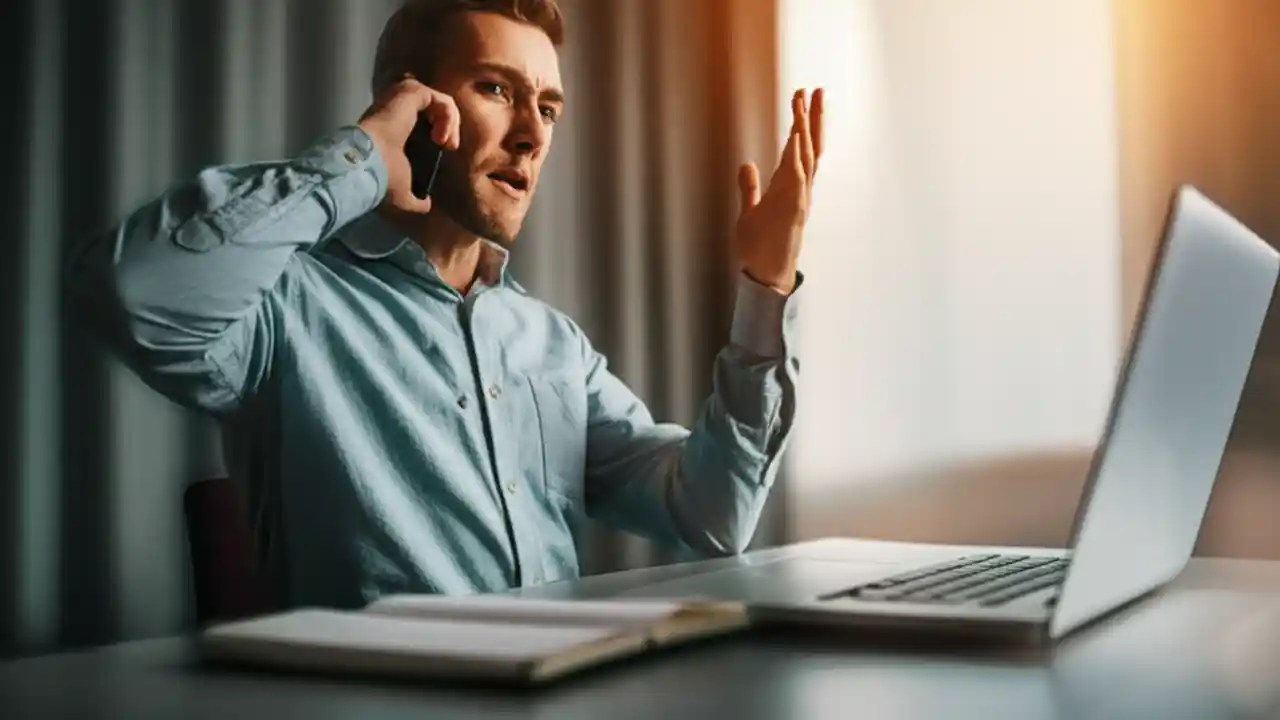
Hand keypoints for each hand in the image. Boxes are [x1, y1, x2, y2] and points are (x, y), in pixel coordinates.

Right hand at [357, 75, 460, 214]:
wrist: (369, 164)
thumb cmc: (382, 178)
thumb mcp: (402, 194)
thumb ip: (415, 200)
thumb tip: (426, 205)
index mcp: (394, 127)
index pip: (422, 121)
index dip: (440, 132)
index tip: (445, 150)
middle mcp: (396, 109)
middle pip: (434, 108)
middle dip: (449, 126)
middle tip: (450, 147)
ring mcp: (402, 99)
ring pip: (440, 101)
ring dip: (451, 122)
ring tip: (448, 143)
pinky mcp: (411, 93)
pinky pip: (441, 99)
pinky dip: (449, 116)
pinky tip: (443, 136)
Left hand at [732, 88, 824, 294]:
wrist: (765, 276)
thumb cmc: (759, 248)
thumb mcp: (750, 211)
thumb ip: (749, 188)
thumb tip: (747, 165)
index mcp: (789, 187)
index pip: (799, 149)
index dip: (801, 123)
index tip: (801, 97)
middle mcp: (799, 190)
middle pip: (810, 146)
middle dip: (813, 117)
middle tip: (816, 88)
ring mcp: (798, 199)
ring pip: (806, 157)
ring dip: (805, 129)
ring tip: (804, 102)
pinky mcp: (792, 210)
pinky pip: (797, 178)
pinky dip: (796, 158)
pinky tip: (795, 137)